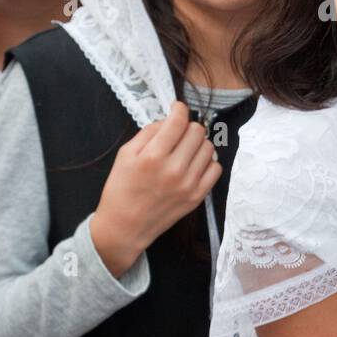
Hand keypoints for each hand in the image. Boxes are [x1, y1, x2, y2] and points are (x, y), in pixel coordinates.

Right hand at [90, 102, 220, 276]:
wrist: (125, 227)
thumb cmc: (121, 189)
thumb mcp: (125, 155)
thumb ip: (148, 133)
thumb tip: (168, 120)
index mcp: (153, 156)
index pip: (178, 121)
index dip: (179, 109)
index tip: (177, 109)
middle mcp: (174, 169)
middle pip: (197, 131)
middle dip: (187, 127)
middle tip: (178, 134)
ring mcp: (189, 184)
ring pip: (209, 148)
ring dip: (198, 144)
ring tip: (185, 150)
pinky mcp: (197, 197)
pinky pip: (216, 168)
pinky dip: (207, 162)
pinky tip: (193, 165)